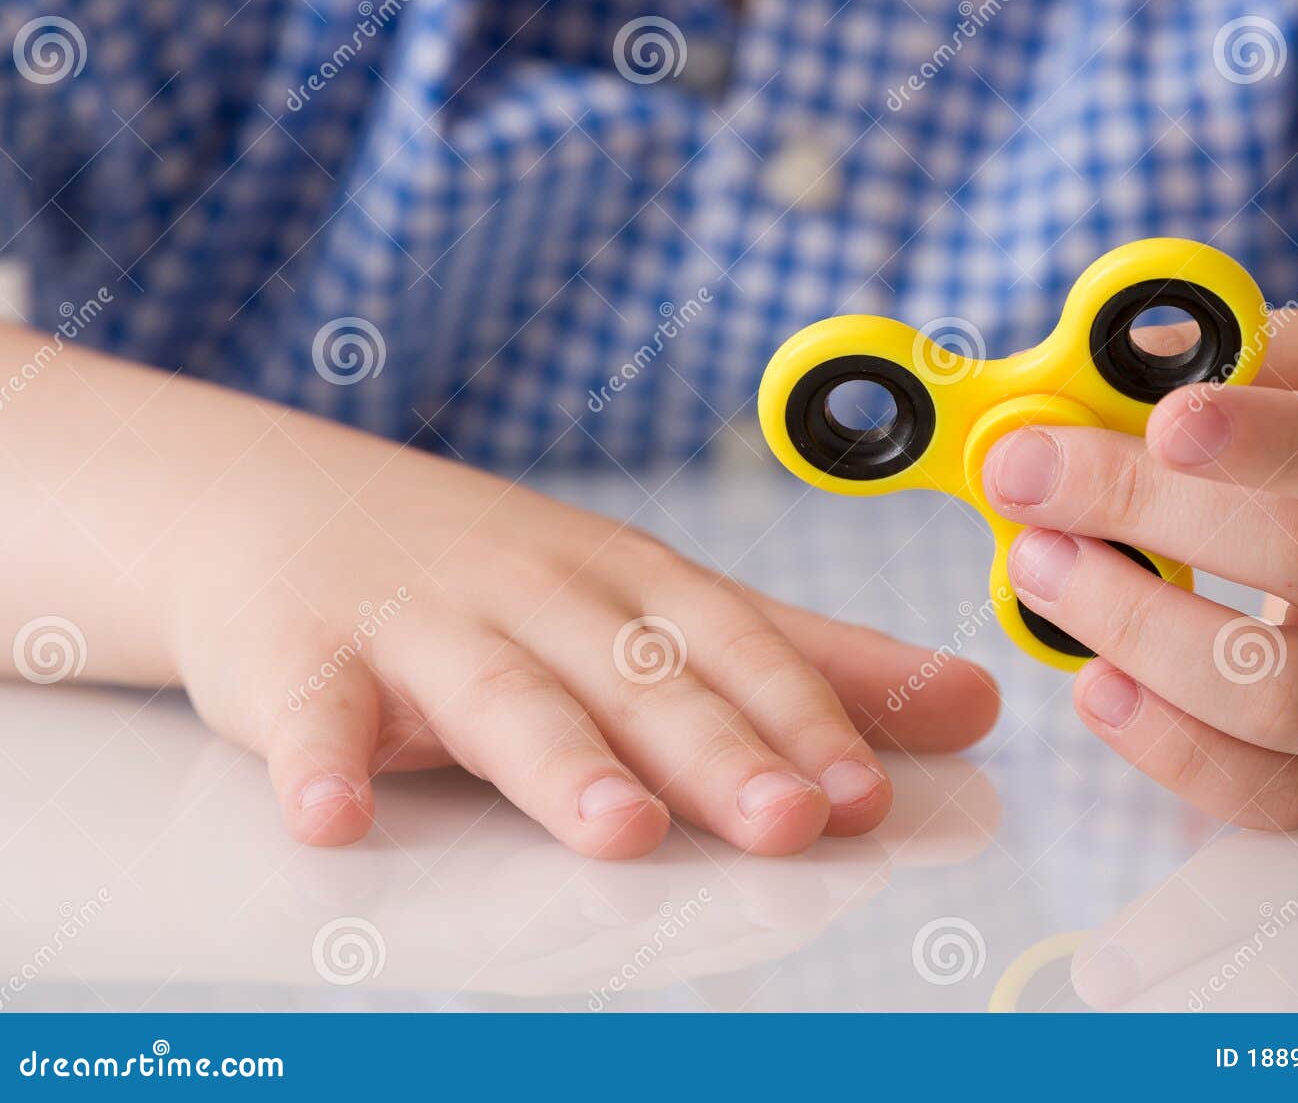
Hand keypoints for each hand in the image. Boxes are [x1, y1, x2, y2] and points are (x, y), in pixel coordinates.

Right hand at [165, 412, 997, 857]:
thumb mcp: (659, 603)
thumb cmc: (503, 575)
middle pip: (637, 680)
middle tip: (787, 820)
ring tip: (617, 830)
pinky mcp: (305, 659)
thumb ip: (810, 665)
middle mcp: (545, 600)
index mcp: (635, 589)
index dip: (803, 720)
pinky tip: (335, 816)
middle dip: (716, 751)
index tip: (867, 794)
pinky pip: (313, 715)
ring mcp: (423, 625)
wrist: (291, 500)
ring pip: (500, 698)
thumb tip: (974, 709)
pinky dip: (322, 761)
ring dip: (560, 764)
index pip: (734, 652)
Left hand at [982, 310, 1297, 828]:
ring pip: (1276, 698)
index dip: (1268, 441)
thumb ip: (1256, 359)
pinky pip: (1268, 794)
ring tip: (1040, 567)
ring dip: (1133, 630)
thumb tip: (1114, 365)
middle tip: (1027, 475)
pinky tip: (1094, 681)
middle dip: (1142, 512)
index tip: (1158, 420)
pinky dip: (1165, 746)